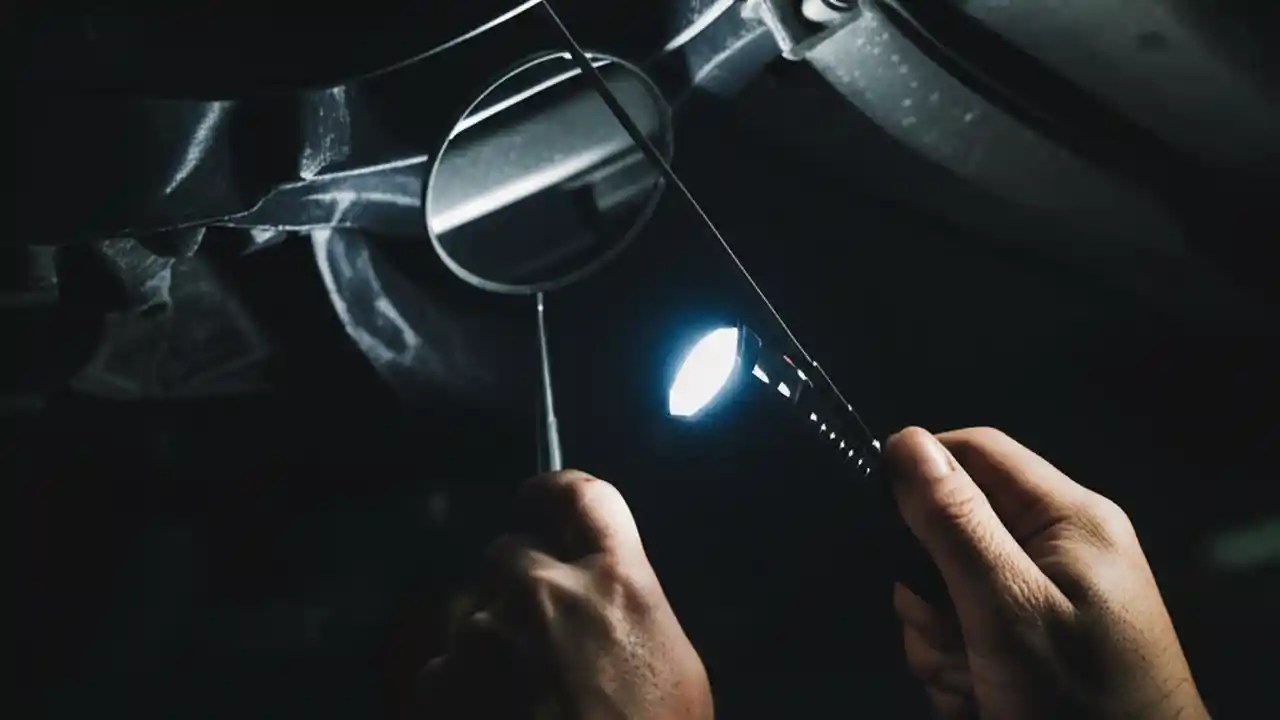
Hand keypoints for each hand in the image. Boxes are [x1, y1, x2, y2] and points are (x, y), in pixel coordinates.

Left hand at [420, 470, 711, 719]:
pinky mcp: (444, 681)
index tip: (538, 501)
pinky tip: (494, 716)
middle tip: (537, 637)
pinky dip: (459, 689)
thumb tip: (593, 587)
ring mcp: (488, 634)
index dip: (554, 491)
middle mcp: (546, 590)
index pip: (578, 493)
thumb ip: (626, 604)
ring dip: (487, 640)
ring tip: (519, 696)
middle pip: (508, 549)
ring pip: (471, 609)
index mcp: (617, 581)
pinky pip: (442, 666)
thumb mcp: (674, 664)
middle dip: (517, 582)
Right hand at [886, 427, 1207, 719]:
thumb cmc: (1078, 700)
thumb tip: (905, 441)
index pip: (975, 451)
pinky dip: (956, 666)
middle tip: (951, 633)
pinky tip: (979, 694)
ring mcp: (1043, 600)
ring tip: (974, 679)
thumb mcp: (1008, 608)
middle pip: (951, 527)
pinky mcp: (1029, 643)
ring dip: (939, 637)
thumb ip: (956, 523)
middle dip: (929, 586)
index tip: (879, 522)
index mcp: (1069, 519)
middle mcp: (1058, 550)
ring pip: (945, 588)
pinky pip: (961, 631)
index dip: (920, 472)